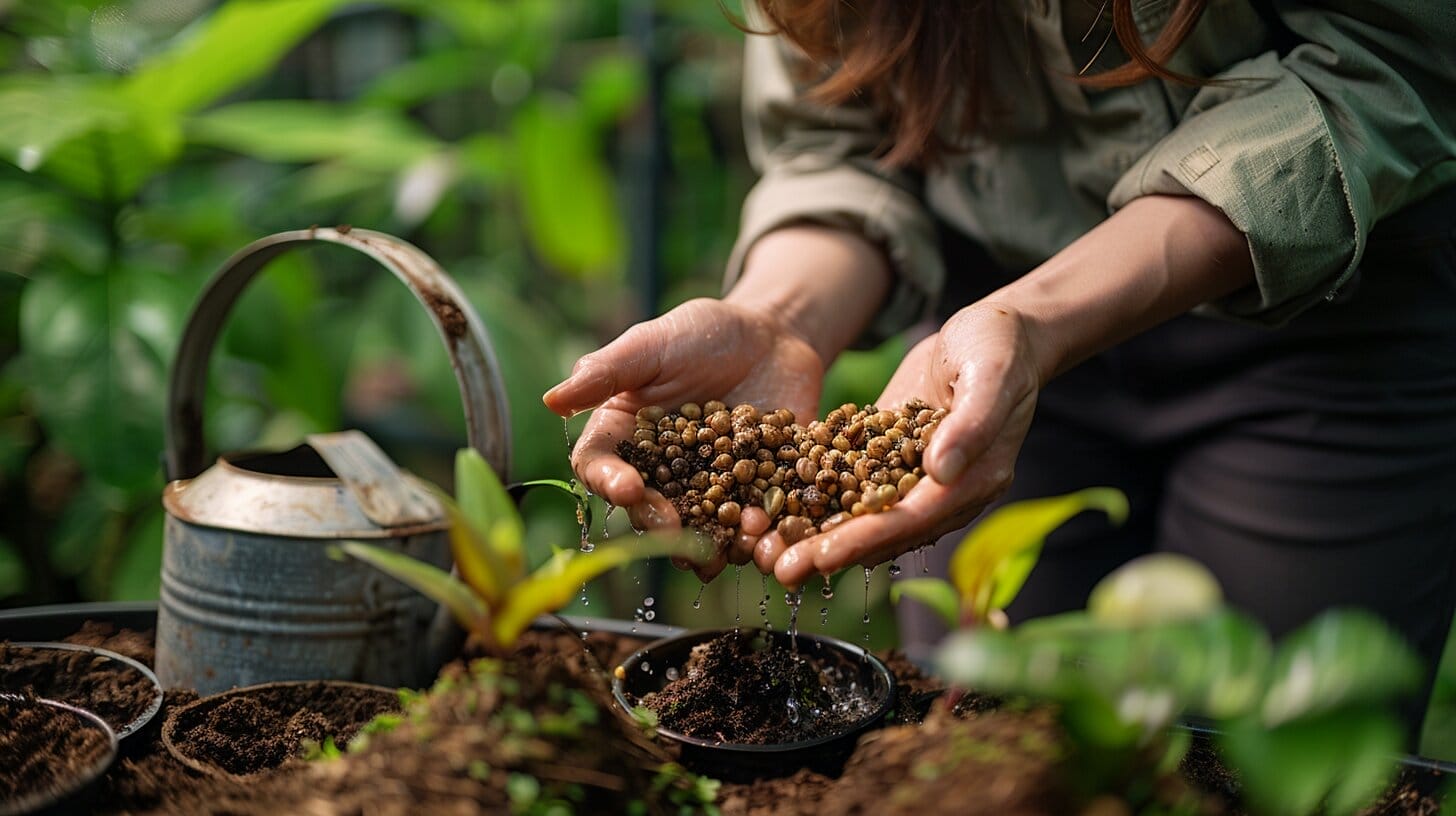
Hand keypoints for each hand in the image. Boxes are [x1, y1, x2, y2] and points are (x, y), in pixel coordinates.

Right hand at [543, 297, 824, 579]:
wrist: (770, 335)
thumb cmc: (701, 332)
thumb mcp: (651, 344)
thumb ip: (606, 372)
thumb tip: (550, 400)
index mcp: (625, 436)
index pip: (602, 466)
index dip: (609, 481)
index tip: (628, 487)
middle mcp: (661, 471)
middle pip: (648, 509)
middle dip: (659, 525)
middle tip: (674, 530)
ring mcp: (708, 488)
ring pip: (700, 530)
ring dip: (711, 544)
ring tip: (724, 545)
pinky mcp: (755, 493)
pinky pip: (752, 522)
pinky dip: (759, 535)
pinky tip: (767, 537)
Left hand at [761, 302, 1044, 587]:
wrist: (997, 330)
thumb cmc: (1000, 346)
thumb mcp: (992, 373)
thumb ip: (973, 422)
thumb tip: (941, 471)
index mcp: (974, 479)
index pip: (914, 519)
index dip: (867, 539)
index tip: (823, 558)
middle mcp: (944, 490)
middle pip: (882, 531)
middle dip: (830, 552)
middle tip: (779, 571)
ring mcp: (916, 477)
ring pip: (861, 516)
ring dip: (816, 536)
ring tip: (765, 553)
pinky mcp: (891, 457)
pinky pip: (851, 485)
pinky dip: (816, 500)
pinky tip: (774, 510)